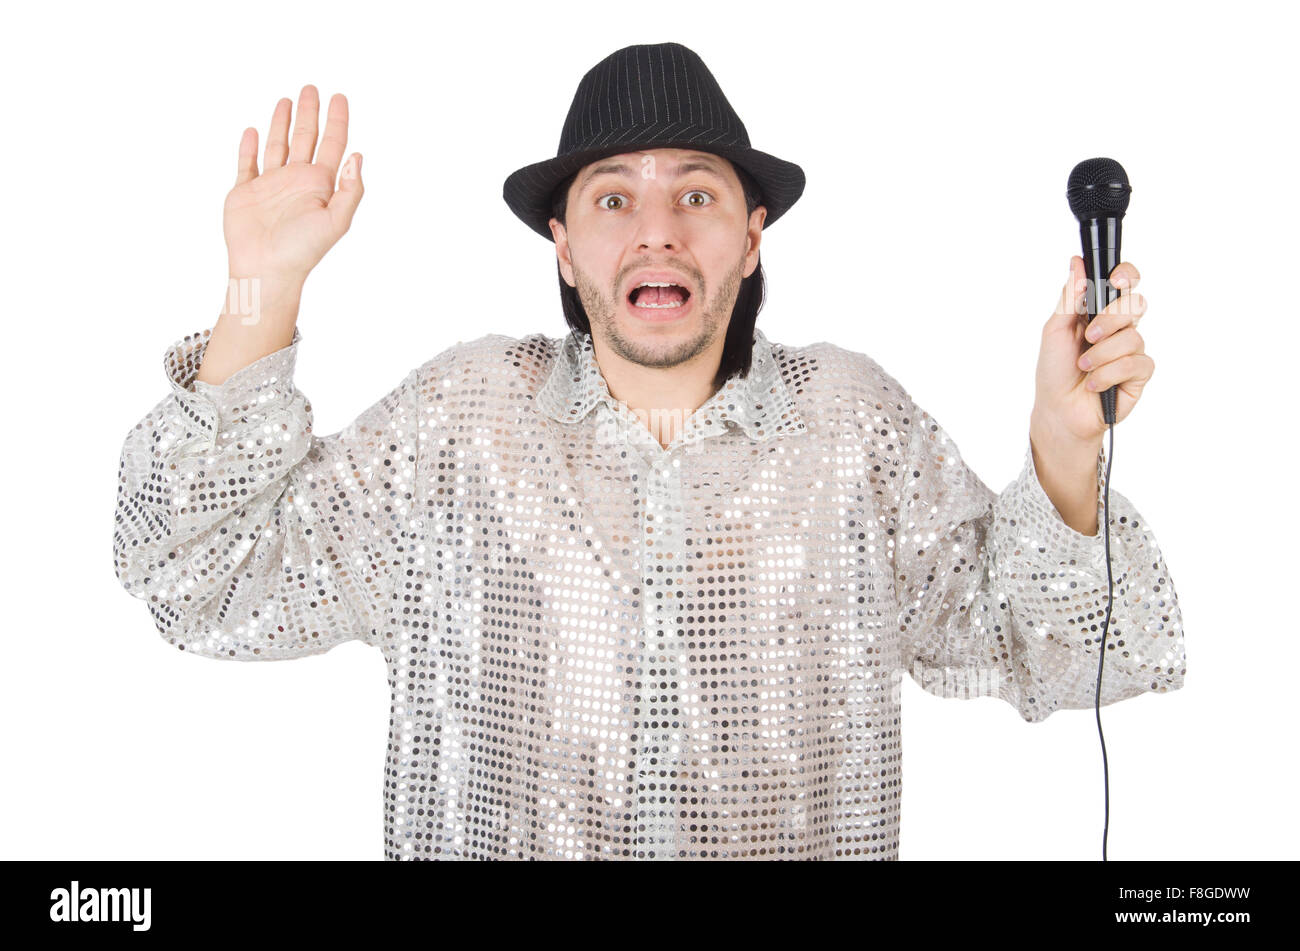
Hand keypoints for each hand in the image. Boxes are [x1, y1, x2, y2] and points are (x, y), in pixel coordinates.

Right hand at [223, 84, 363, 286]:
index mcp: (320, 185)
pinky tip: (253, 131)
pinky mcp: (245, 193)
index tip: (339, 97)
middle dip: (310, 113)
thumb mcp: (337, 221)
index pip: (333, 145)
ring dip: (282, 123)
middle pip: (305, 138)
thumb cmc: (302, 251)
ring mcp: (271, 186)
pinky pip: (247, 164)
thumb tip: (358, 156)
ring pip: (278, 146)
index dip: (337, 120)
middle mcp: (297, 182)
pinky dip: (249, 147)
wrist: (266, 271)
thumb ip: (351, 190)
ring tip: (286, 100)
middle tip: (311, 89)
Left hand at [1031, 255, 1154, 447]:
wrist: (1058, 410)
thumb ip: (1069, 298)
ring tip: (1083, 367)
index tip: (1115, 279)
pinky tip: (1094, 384)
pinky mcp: (1139, 374)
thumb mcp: (1054, 331)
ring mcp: (1131, 350)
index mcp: (1098, 312)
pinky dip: (1109, 374)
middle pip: (1134, 305)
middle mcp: (1118, 327)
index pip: (1123, 283)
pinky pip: (1136, 363)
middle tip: (1089, 336)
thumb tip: (1076, 263)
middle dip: (1110, 319)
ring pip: (1133, 337)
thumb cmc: (1054, 371)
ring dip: (1102, 354)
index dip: (1126, 275)